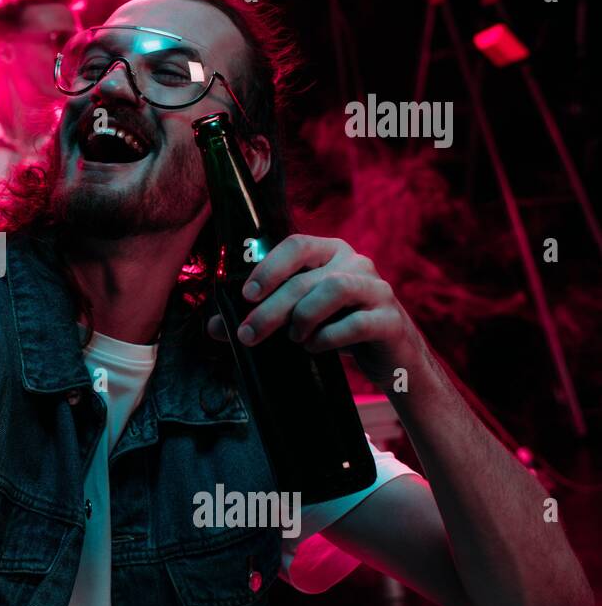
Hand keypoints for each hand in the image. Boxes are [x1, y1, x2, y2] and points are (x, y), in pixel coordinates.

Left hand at [206, 234, 422, 388]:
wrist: (391, 359)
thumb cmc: (337, 331)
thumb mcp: (297, 320)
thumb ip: (259, 317)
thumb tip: (214, 327)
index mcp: (330, 253)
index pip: (296, 245)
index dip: (268, 268)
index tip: (246, 296)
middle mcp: (356, 263)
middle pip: (306, 277)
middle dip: (271, 308)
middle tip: (249, 335)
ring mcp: (377, 289)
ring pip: (335, 289)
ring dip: (304, 317)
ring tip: (294, 338)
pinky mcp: (390, 320)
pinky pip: (356, 323)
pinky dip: (328, 338)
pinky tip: (315, 348)